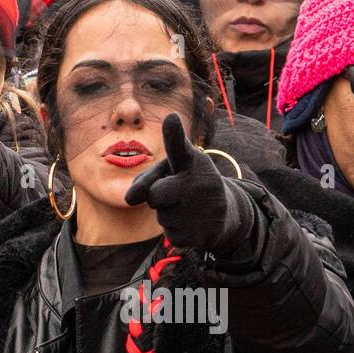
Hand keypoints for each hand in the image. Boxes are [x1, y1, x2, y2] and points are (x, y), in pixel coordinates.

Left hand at [124, 113, 252, 252]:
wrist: (223, 213)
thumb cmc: (185, 185)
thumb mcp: (168, 174)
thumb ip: (144, 179)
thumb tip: (130, 199)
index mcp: (191, 160)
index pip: (179, 146)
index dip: (174, 133)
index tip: (171, 117)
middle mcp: (202, 180)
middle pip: (155, 195)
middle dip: (158, 198)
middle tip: (174, 194)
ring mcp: (207, 207)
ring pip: (163, 218)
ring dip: (168, 216)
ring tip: (187, 208)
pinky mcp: (207, 232)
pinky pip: (172, 235)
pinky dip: (177, 231)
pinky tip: (193, 224)